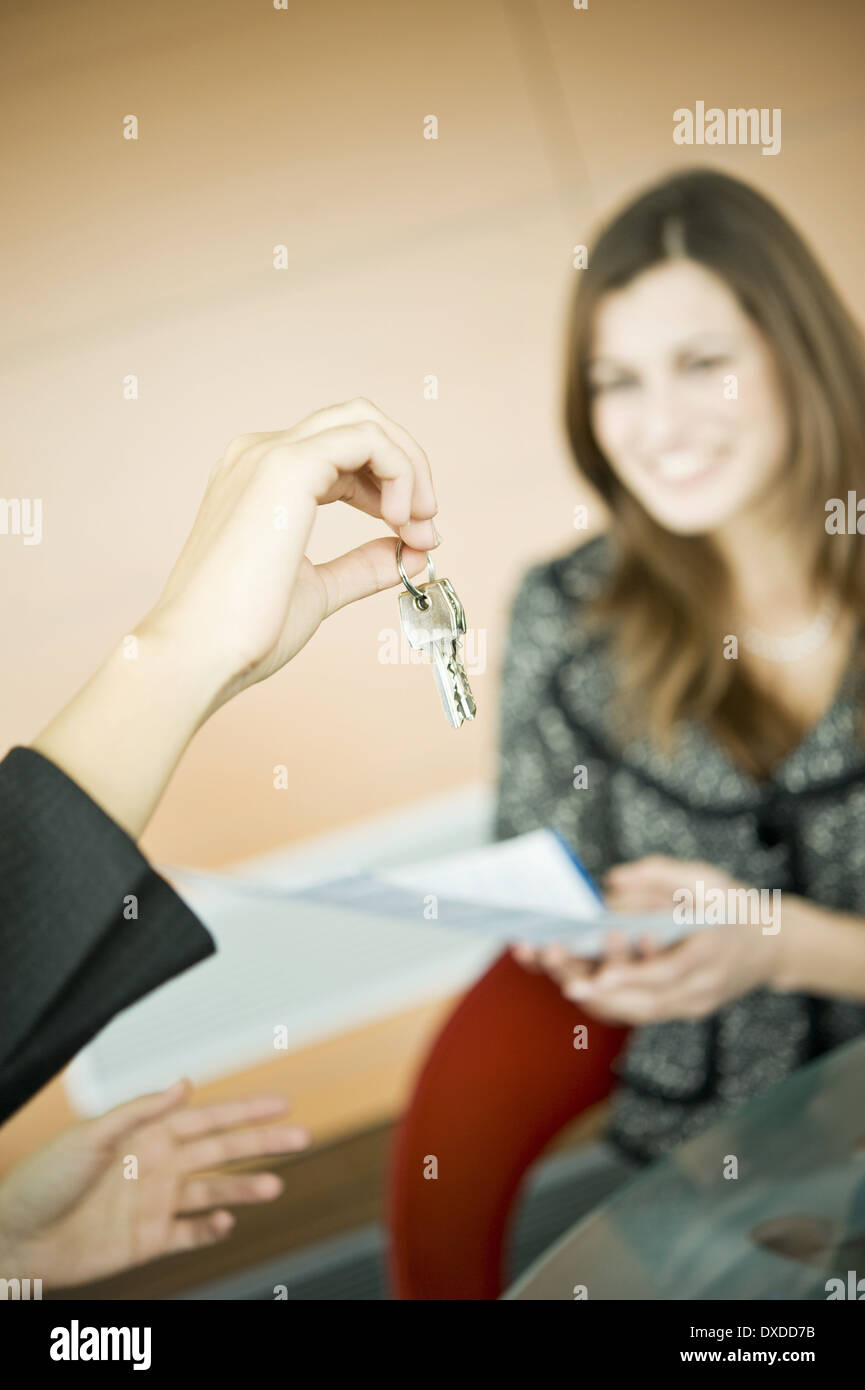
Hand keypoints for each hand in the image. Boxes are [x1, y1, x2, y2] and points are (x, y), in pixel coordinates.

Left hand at [0, 1079, 307, 1286]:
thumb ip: (142, 1111)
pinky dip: (210, 1230)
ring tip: (274, 1186)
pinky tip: (225, 1224)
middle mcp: (157, 1164)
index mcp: (147, 1133)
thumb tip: (186, 1082)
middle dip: (262, 1143)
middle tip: (300, 1138)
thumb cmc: (40, 1181)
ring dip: (244, 1188)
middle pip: (222, 1151)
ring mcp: (155, 1202)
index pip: (208, 1117)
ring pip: (213, 1192)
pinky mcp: (147, 1240)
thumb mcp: (91, 1136)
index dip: (246, 1110)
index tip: (283, 1103)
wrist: (11, 1241)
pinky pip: (188, 1233)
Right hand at [142, 397, 440, 714]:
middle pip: (358, 422)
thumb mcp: (317, 590)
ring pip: (365, 422)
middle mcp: (259, 454)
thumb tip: (408, 554)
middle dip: (408, 466)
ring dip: (410, 469)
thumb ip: (361, 566)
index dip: (392, 488)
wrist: (198, 653)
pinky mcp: (285, 466)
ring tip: (419, 526)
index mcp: (260, 479)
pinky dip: (401, 472)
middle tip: (426, 525)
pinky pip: (367, 440)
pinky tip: (400, 520)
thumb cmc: (244, 632)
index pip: (344, 453)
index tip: (416, 538)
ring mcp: (269, 455)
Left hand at [512, 856, 782, 1024]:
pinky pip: (641, 1011)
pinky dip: (608, 999)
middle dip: (598, 990)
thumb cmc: (732, 906)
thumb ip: (661, 875)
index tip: (596, 975)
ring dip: (596, 997)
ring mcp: (693, 1004)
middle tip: (560, 972)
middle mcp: (702, 988)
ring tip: (557, 973)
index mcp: (712, 953)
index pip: (668, 974)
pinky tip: (578, 980)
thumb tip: (614, 880)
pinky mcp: (683, 1009)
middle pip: (646, 1002)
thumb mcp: (706, 879)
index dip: (631, 975)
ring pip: (639, 1012)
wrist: (773, 945)